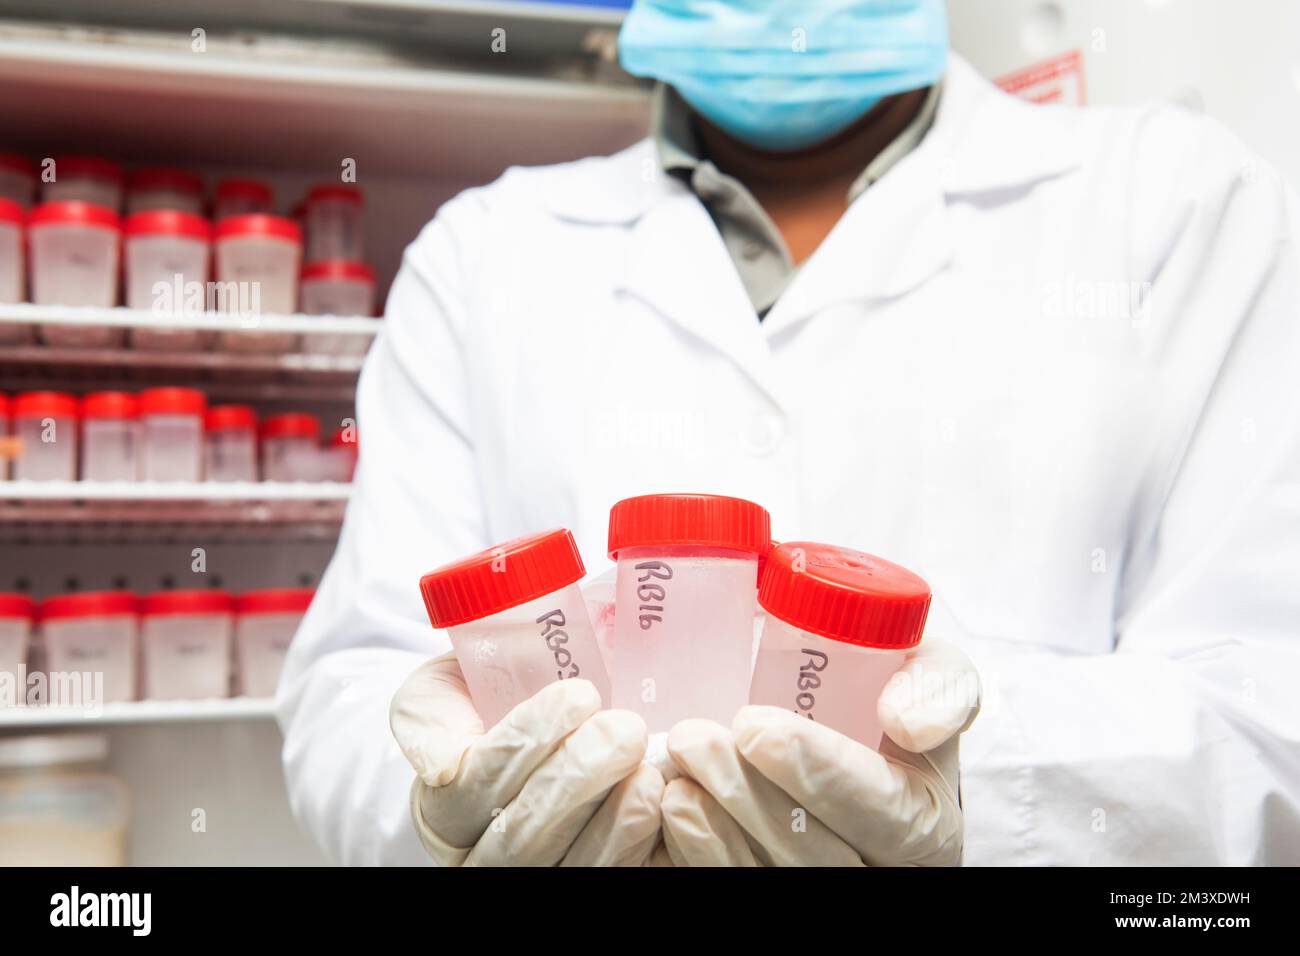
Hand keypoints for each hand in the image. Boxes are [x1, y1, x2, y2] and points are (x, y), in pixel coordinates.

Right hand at [390, 653, 663, 865]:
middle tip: (623, 729)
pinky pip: (613, 876)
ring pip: (572, 869)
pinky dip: (640, 844)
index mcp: (446, 811)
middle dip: (578, 778)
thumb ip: (426, 721)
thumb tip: (440, 766)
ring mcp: (542, 872)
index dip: (527, 741)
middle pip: (523, 837)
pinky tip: (658, 803)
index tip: (578, 694)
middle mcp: (486, 857)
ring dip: (615, 823)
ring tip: (645, 773)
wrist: (509, 724)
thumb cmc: (476, 706)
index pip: (476, 785)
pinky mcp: (590, 875)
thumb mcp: (434, 698)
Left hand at [660, 636, 979, 865]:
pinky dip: (699, 852)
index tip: (755, 727)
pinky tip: (674, 811)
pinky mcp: (770, 891)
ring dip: (714, 826)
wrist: (856, 739)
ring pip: (769, 878)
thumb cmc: (890, 701)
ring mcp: (819, 888)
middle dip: (747, 797)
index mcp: (927, 824)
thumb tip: (904, 721)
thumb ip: (939, 685)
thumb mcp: (935, 677)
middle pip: (815, 857)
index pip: (882, 813)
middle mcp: (878, 871)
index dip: (819, 772)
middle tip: (695, 738)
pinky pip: (732, 888)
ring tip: (677, 768)